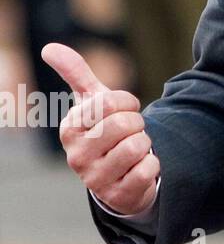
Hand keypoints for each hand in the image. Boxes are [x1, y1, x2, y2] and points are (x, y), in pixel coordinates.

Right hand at [43, 42, 159, 216]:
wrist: (118, 174)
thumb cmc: (104, 131)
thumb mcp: (92, 102)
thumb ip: (76, 73)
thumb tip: (50, 47)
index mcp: (70, 129)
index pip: (110, 102)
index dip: (128, 103)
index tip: (123, 111)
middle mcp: (76, 156)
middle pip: (126, 124)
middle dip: (138, 124)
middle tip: (130, 132)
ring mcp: (95, 179)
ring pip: (138, 146)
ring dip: (145, 144)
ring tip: (132, 150)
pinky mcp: (117, 195)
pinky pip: (149, 168)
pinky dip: (152, 164)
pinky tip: (138, 168)